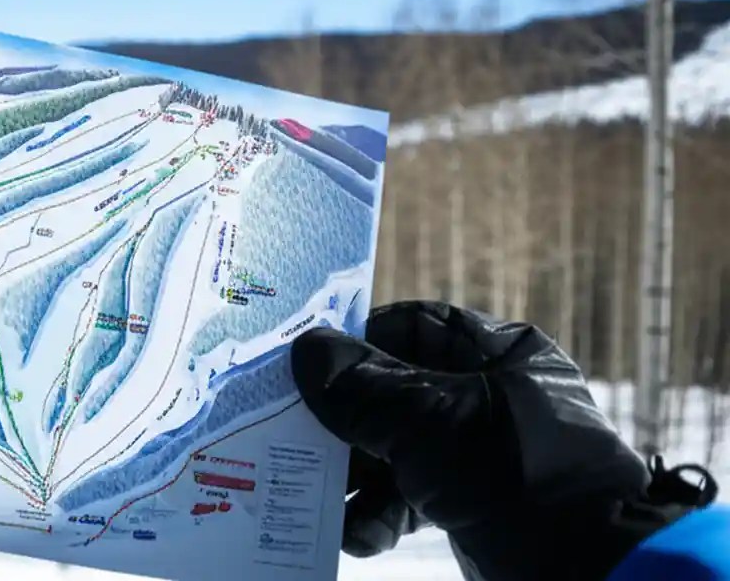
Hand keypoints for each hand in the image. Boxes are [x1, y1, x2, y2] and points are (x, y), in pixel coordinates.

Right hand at [291, 301, 714, 580]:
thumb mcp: (430, 421)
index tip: (305, 364)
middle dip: (345, 423)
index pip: (409, 327)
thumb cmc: (517, 473)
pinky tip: (358, 535)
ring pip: (395, 448)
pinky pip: (411, 494)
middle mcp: (486, 394)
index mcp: (495, 352)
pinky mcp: (472, 501)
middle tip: (295, 437)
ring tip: (324, 499)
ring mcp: (478, 450)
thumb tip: (306, 351)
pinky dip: (381, 514)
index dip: (356, 343)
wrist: (588, 569)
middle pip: (393, 392)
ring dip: (356, 478)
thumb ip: (363, 388)